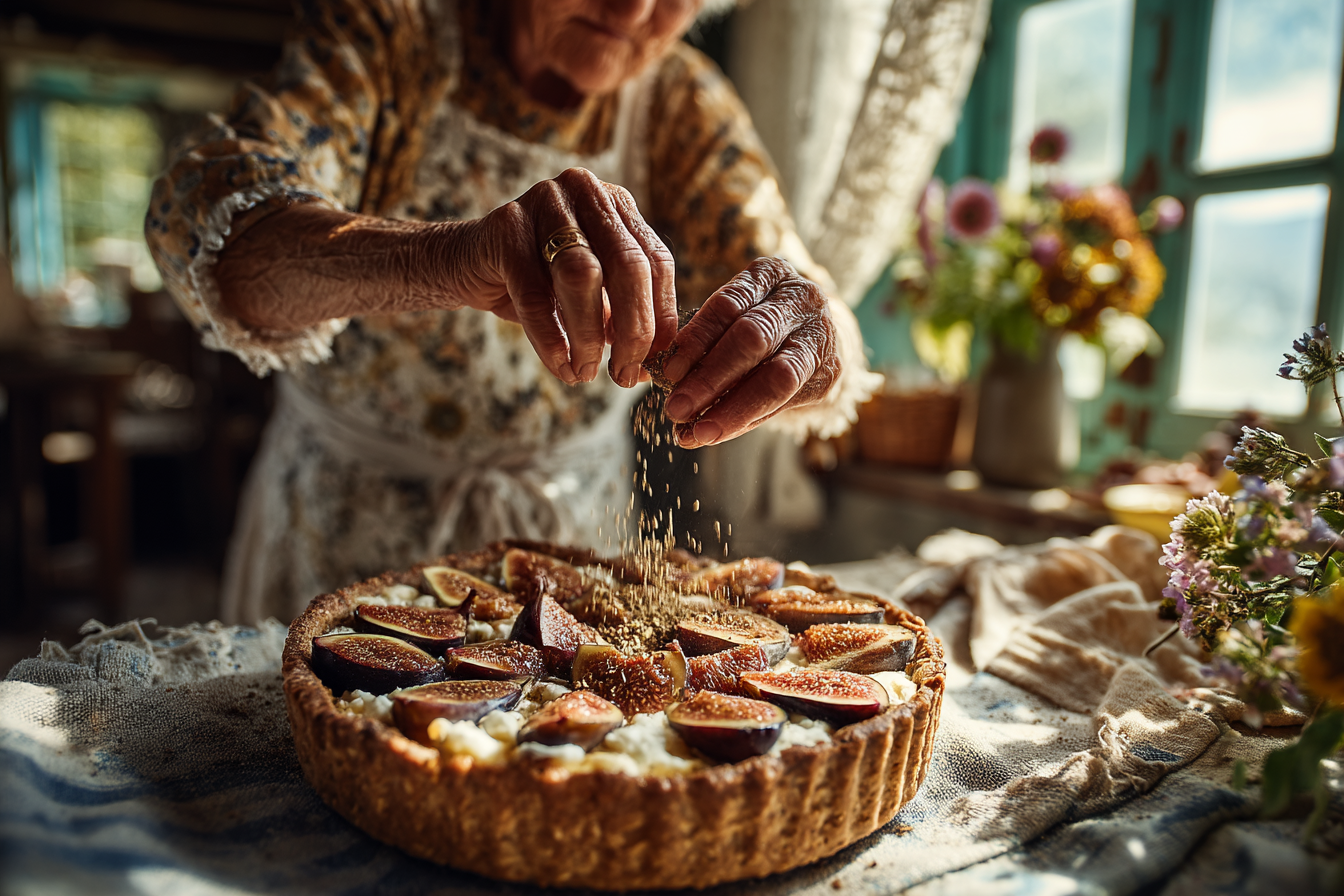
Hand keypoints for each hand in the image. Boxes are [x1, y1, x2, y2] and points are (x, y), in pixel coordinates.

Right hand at [463, 167, 677, 386]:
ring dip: (589, 336)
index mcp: (615, 204)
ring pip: (582, 276)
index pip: (656, 261)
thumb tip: (654, 363)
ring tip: (586, 371)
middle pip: (628, 266)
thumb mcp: (589, 295)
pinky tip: (560, 364)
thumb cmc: (537, 283)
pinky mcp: (506, 226)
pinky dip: (550, 337)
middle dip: (633, 330)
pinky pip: (535, 292)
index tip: (655, 361)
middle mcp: (585, 191)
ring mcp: (545, 202)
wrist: (466, 265)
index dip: (661, 316)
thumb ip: (621, 315)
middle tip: (624, 374)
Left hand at [658, 257, 840, 447]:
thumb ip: (709, 339)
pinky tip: (722, 430)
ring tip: (699, 431)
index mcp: (770, 274)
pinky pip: (786, 401)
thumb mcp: (738, 314)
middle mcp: (802, 298)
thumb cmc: (764, 324)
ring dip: (732, 407)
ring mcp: (821, 335)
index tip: (669, 372)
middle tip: (677, 408)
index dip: (697, 339)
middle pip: (753, 338)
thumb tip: (667, 379)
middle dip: (710, 377)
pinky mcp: (831, 372)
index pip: (729, 304)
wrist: (819, 336)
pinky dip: (749, 418)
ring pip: (778, 375)